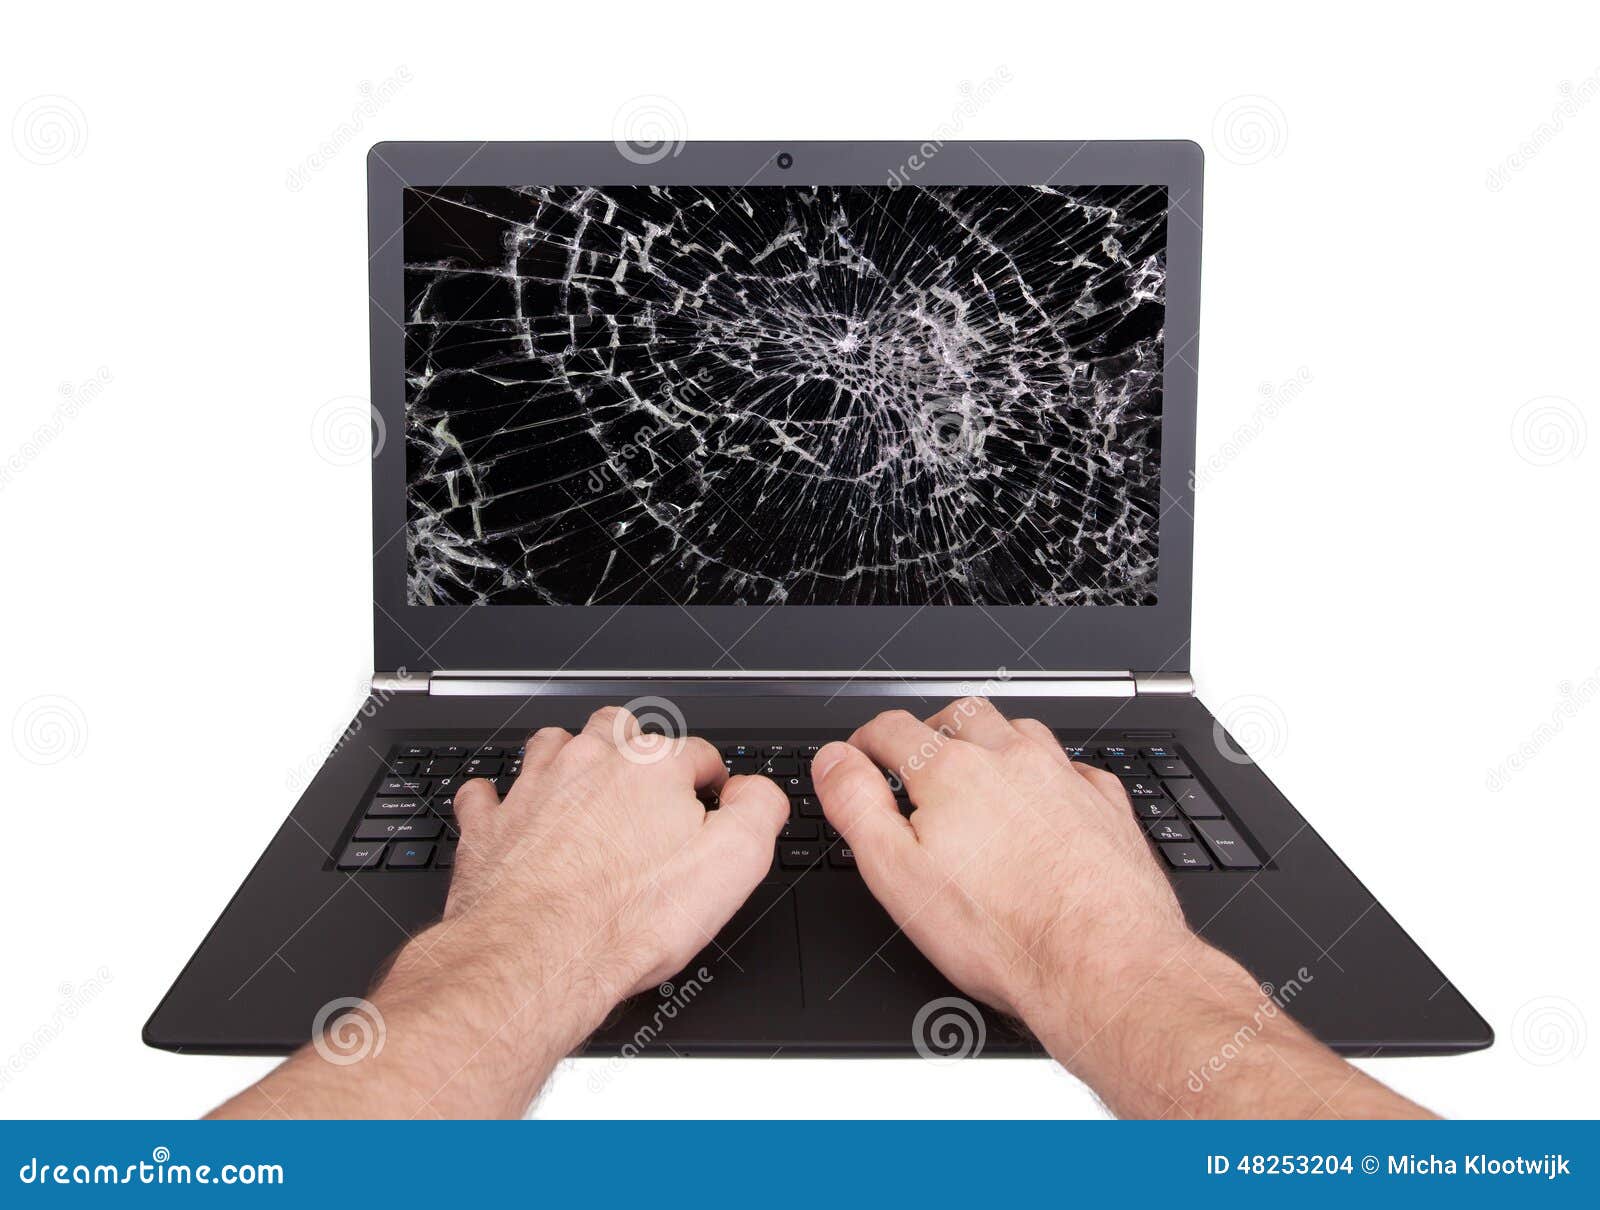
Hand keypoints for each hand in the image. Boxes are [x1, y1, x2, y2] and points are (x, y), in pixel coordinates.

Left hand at [441, 706, 789, 1018]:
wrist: (540, 953)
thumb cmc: (629, 917)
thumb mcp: (735, 863)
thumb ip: (759, 811)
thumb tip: (757, 791)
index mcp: (652, 767)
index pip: (696, 751)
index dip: (711, 778)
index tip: (711, 801)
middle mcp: (589, 764)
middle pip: (618, 729)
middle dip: (636, 747)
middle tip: (647, 784)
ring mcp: (533, 790)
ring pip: (552, 746)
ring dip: (569, 758)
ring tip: (582, 788)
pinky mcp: (489, 826)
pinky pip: (486, 794)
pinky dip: (497, 799)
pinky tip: (507, 813)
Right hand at [812, 698, 1198, 1034]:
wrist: (1104, 965)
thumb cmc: (1004, 933)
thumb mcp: (897, 874)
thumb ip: (857, 806)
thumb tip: (833, 761)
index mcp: (953, 774)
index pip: (894, 729)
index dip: (865, 740)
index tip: (858, 755)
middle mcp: (1012, 762)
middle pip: (962, 714)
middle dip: (931, 728)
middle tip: (916, 754)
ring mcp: (1065, 780)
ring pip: (1021, 731)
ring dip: (992, 740)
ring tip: (978, 768)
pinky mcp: (1106, 807)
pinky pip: (1074, 767)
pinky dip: (1050, 772)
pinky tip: (1045, 797)